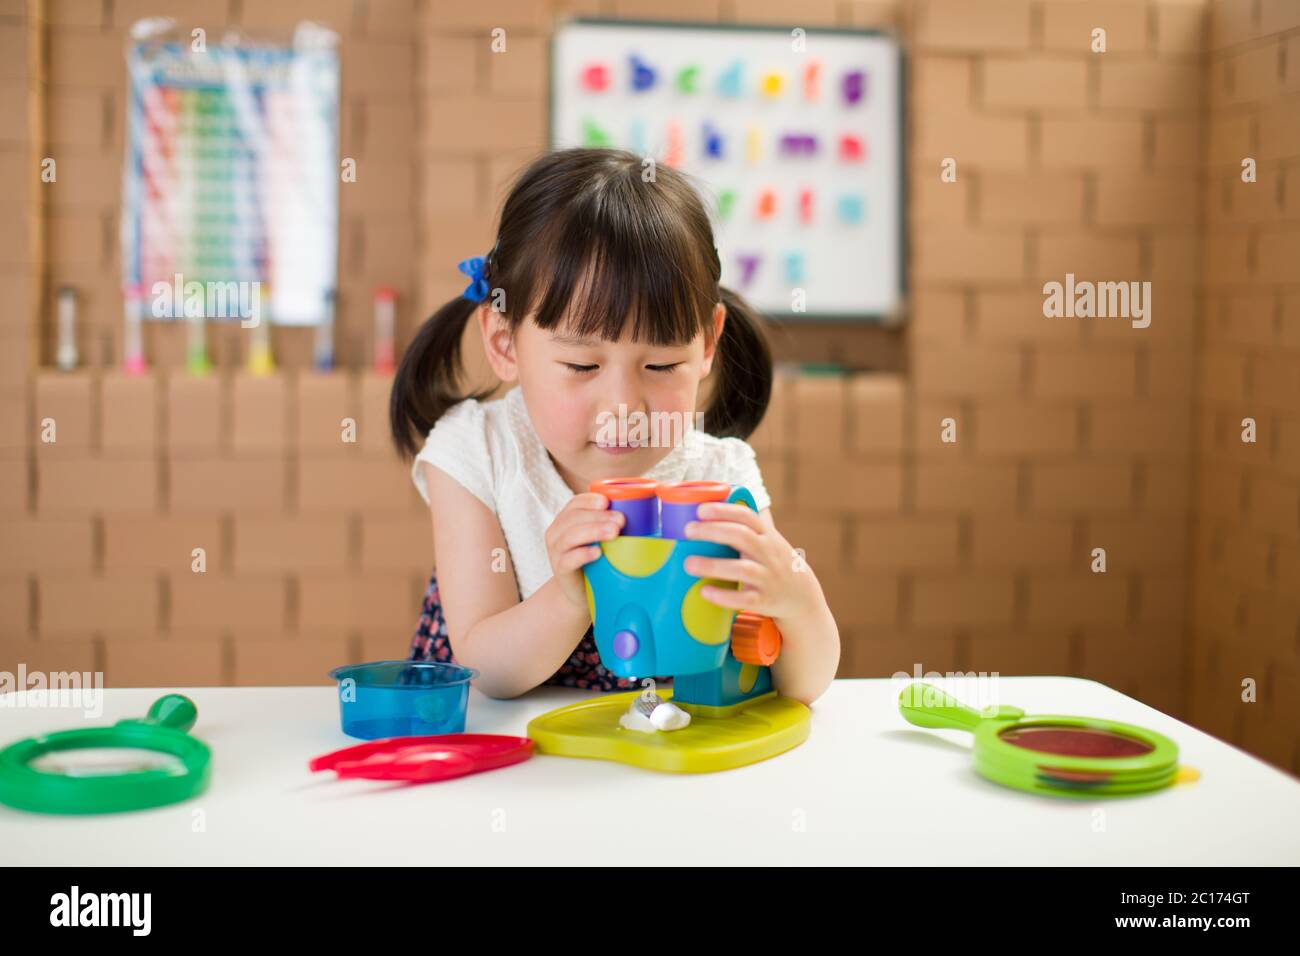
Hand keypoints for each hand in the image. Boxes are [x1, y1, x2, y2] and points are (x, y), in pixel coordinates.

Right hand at [545, 492, 623, 611]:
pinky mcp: (560, 570)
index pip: (576, 503)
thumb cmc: (597, 560)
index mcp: (568, 519)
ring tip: (614, 533)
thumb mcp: (604, 539)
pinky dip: (582, 554)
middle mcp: (558, 532)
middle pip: (574, 518)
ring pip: (570, 536)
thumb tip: (649, 511)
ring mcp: (556, 552)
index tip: (608, 502)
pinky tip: (598, 553)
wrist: (581, 592)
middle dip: (598, 516)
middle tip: (621, 520)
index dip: (591, 501)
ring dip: (593, 531)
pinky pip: (568, 560)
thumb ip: (614, 524)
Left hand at [680, 503, 820, 623]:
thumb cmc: (776, 562)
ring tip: (688, 564)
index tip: (701, 510)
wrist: (802, 596)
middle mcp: (769, 553)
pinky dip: (724, 596)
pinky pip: (745, 599)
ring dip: (714, 566)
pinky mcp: (765, 601)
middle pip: (742, 537)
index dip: (724, 511)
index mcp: (766, 535)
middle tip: (688, 530)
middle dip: (713, 531)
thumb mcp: (768, 539)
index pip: (747, 516)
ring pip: (742, 569)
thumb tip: (717, 501)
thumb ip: (748, 524)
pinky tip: (704, 591)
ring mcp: (768, 577)